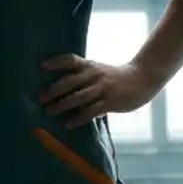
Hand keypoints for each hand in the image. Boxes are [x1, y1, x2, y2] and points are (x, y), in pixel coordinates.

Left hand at [39, 54, 161, 128]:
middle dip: (53, 90)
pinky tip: (69, 123)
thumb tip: (61, 89)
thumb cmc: (116, 77)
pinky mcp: (110, 101)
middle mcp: (94, 75)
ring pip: (78, 97)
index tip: (42, 67)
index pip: (70, 60)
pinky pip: (91, 111)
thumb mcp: (99, 71)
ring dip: (62, 105)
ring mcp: (102, 88)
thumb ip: (83, 77)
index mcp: (89, 65)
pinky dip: (79, 118)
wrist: (143, 78)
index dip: (56, 62)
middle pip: (70, 81)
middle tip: (39, 98)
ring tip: (49, 112)